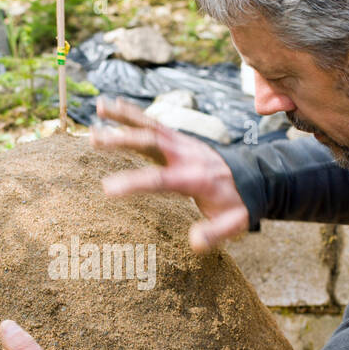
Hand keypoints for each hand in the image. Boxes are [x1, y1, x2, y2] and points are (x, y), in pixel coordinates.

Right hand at [90, 94, 249, 252]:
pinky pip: (153, 123)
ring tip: (100, 107)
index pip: (161, 180)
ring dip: (125, 116)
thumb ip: (215, 233)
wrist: (253, 177)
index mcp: (197, 178)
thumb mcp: (234, 224)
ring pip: (151, 125)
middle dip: (123, 140)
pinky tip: (112, 106)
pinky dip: (133, 114)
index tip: (108, 188)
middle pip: (152, 142)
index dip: (135, 183)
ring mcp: (182, 143)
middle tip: (95, 138)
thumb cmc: (237, 204)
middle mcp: (187, 155)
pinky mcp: (178, 138)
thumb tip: (194, 242)